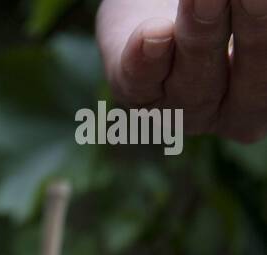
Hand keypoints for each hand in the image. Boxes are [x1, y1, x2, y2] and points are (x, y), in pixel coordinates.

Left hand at [97, 0, 266, 142]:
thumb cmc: (231, 5)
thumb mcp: (253, 10)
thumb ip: (259, 10)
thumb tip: (260, 3)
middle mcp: (235, 108)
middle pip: (252, 78)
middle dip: (256, 29)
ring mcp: (183, 109)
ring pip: (196, 80)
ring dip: (202, 30)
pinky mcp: (135, 93)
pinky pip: (139, 81)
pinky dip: (144, 59)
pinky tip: (152, 35)